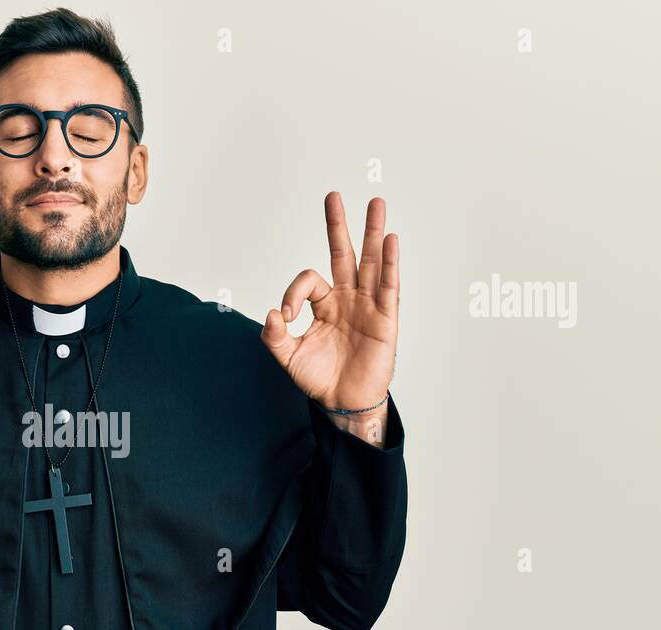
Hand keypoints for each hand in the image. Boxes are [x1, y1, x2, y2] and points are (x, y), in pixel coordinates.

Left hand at [261, 191, 398, 416]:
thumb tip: (270, 314)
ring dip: (373, 233)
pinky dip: (390, 263)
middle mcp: (348, 298)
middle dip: (339, 226)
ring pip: (370, 262)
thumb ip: (274, 336)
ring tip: (377, 203)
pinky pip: (388, 286)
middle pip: (344, 254)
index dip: (293, 294)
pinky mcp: (385, 319)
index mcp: (325, 304)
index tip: (284, 318)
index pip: (309, 280)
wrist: (343, 402)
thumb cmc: (320, 377)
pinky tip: (390, 240)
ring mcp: (368, 306)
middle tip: (333, 196)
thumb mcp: (289, 356)